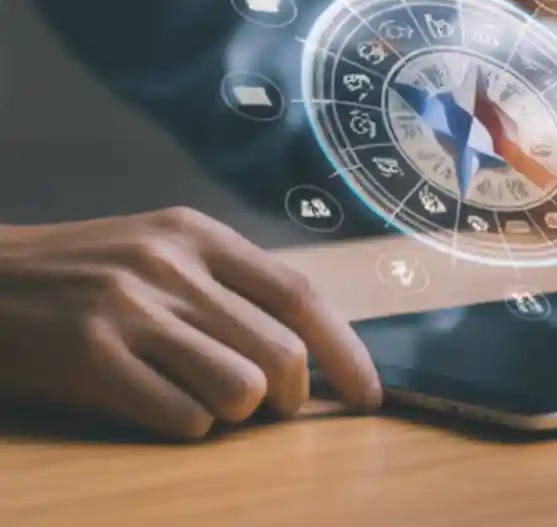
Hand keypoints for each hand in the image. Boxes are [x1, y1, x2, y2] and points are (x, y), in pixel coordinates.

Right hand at [0, 207, 380, 438]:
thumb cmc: (83, 274)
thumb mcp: (160, 251)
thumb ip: (231, 286)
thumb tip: (315, 349)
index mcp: (198, 235)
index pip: (301, 295)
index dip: (348, 351)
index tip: (368, 394)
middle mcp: (171, 265)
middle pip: (283, 353)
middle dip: (291, 397)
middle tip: (271, 407)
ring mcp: (131, 310)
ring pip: (243, 389)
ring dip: (238, 414)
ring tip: (206, 401)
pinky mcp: (92, 358)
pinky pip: (184, 418)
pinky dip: (187, 426)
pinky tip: (159, 406)